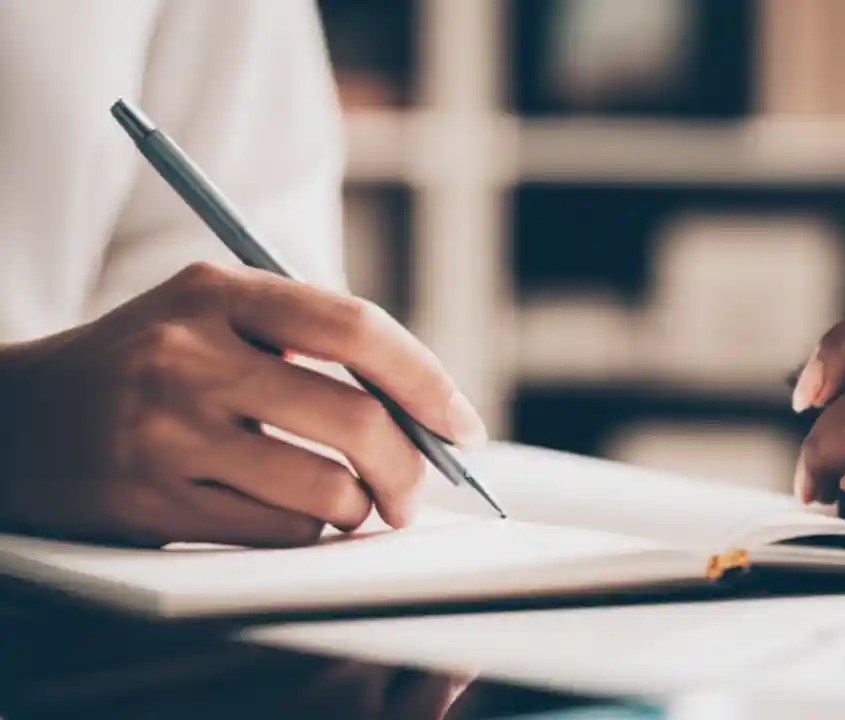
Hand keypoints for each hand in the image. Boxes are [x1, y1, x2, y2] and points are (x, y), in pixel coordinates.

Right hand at [0, 262, 486, 546]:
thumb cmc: (146, 364)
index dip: (427, 380)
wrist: (15, 415)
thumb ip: (309, 341)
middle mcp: (189, 355)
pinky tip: (293, 516)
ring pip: (325, 489)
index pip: (355, 328)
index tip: (463, 424)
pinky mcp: (150, 500)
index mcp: (216, 292)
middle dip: (411, 467)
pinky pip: (278, 531)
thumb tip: (426, 410)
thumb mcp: (211, 313)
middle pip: (354, 420)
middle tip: (418, 490)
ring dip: (358, 509)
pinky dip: (308, 532)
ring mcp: (166, 431)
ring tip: (349, 503)